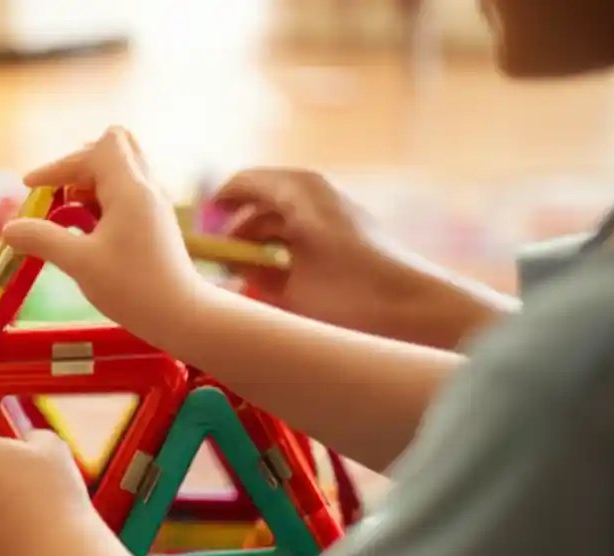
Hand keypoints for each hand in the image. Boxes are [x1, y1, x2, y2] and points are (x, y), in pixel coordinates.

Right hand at [1, 127, 204, 338]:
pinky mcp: (155, 222)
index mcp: (130, 189)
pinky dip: (103, 200)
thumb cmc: (133, 289)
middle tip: (59, 194)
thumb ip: (42, 240)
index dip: (59, 164)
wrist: (182, 316)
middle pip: (113, 147)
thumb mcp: (79, 264)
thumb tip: (8, 229)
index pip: (94, 149)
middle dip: (78, 165)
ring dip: (90, 183)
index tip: (32, 189)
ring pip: (121, 169)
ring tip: (71, 216)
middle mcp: (146, 188)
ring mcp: (154, 205)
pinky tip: (88, 231)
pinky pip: (127, 193)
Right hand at [212, 169, 509, 347]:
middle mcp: (316, 193)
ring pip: (280, 223)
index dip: (214, 210)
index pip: (239, 184)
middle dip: (234, 234)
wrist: (419, 313)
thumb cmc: (350, 297)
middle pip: (259, 203)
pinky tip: (275, 290)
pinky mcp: (348, 237)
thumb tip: (214, 271)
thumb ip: (245, 274)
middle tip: (212, 268)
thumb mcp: (285, 288)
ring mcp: (335, 213)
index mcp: (297, 190)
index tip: (194, 240)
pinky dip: (282, 257)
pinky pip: (301, 238)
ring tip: (240, 283)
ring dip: (257, 249)